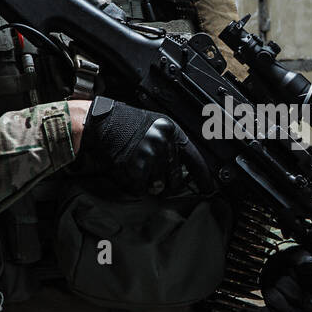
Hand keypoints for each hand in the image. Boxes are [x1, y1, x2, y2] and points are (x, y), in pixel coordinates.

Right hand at [76, 96, 211, 195]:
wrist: (103, 123)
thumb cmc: (127, 125)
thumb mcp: (156, 127)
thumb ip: (171, 145)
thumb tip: (184, 170)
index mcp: (172, 131)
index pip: (194, 158)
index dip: (202, 176)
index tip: (208, 188)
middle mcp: (165, 142)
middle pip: (177, 178)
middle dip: (168, 183)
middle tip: (156, 177)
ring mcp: (151, 154)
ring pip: (160, 185)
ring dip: (151, 184)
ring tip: (141, 170)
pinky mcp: (137, 166)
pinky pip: (142, 188)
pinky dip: (135, 185)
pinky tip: (130, 172)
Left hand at [260, 246, 311, 311]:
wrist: (279, 279)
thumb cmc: (292, 268)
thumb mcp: (298, 257)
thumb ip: (306, 260)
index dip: (301, 278)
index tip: (292, 270)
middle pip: (307, 301)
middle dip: (287, 287)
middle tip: (279, 279)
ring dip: (278, 301)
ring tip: (272, 291)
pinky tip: (265, 309)